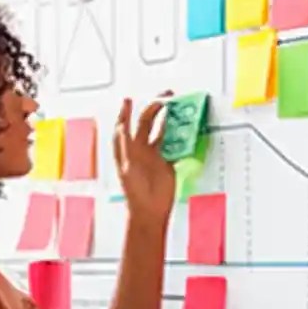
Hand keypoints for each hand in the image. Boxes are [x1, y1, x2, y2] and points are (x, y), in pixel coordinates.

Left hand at [114, 93, 175, 226]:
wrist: (149, 210)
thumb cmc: (134, 190)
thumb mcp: (126, 164)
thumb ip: (125, 143)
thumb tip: (122, 124)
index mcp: (127, 149)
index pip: (125, 125)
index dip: (126, 112)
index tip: (128, 99)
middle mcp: (140, 151)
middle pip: (146, 124)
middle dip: (154, 109)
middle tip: (164, 98)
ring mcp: (154, 157)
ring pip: (162, 132)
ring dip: (168, 120)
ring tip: (175, 108)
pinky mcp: (167, 164)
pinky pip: (174, 146)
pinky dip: (180, 138)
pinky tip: (185, 130)